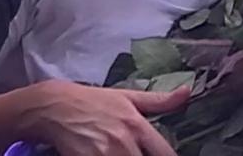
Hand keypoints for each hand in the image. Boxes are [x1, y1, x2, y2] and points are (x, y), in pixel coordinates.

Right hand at [15, 80, 189, 155]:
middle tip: (136, 152)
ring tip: (123, 153)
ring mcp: (106, 155)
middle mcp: (124, 143)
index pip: (165, 155)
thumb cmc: (92, 102)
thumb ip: (159, 101)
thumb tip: (187, 92)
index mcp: (137, 126)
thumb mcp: (127, 97)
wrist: (55, 107)